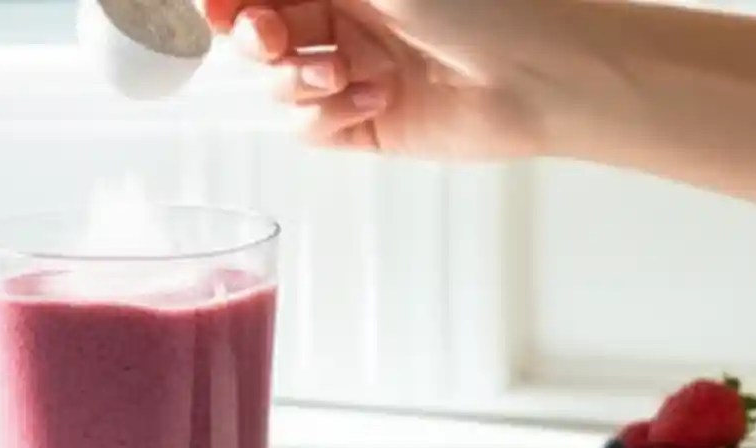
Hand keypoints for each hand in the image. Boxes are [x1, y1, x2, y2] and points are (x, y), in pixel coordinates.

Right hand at [203, 0, 559, 157]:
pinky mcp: (363, 124)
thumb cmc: (482, 2)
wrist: (541, 72)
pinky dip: (326, 116)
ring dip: (295, 80)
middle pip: (256, 33)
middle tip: (269, 36)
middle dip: (253, 36)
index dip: (228, 2)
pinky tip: (371, 98)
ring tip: (338, 73)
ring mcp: (351, 72)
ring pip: (277, 84)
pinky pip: (308, 127)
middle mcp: (343, 20)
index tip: (214, 7)